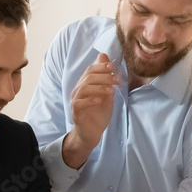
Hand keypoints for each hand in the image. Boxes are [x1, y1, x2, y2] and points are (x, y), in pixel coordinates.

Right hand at [62, 52, 116, 168]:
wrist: (92, 133)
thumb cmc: (98, 114)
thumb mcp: (106, 94)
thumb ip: (106, 78)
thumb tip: (105, 57)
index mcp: (85, 84)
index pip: (91, 70)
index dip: (102, 67)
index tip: (114, 68)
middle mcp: (78, 91)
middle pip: (88, 77)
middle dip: (104, 76)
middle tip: (116, 80)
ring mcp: (76, 101)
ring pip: (84, 88)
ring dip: (99, 87)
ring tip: (111, 91)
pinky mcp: (75, 112)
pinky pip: (79, 103)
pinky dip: (90, 100)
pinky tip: (100, 100)